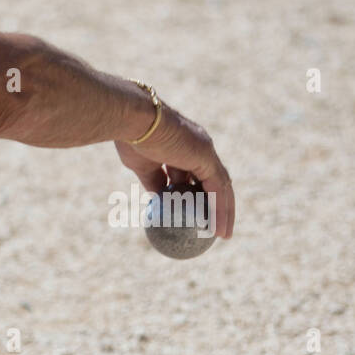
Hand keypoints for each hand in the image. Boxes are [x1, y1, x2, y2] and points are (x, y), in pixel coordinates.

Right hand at [116, 106, 234, 238]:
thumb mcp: (142, 166)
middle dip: (216, 204)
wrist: (133, 120)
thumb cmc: (130, 139)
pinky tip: (217, 229)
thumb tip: (158, 200)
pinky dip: (220, 209)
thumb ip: (153, 181)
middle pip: (214, 181)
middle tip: (213, 225)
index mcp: (184, 147)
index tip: (194, 213)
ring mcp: (205, 151)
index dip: (197, 194)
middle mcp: (199, 147)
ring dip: (224, 211)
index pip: (196, 174)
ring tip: (222, 234)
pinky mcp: (206, 157)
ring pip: (221, 186)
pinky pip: (218, 189)